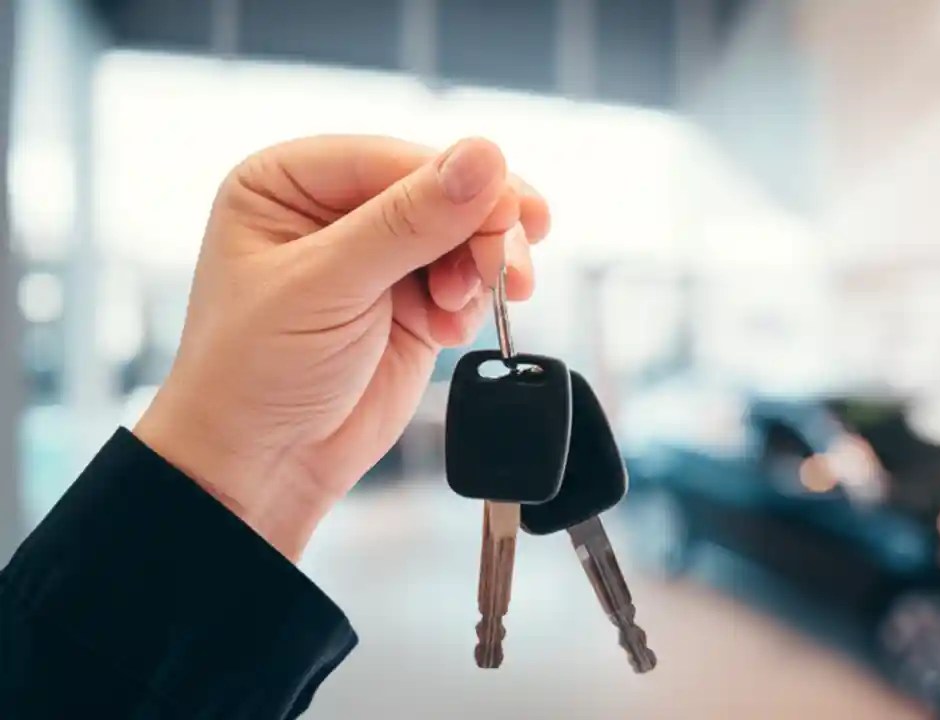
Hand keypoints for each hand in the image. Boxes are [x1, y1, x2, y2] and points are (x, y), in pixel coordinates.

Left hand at [133, 135, 548, 560]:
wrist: (260, 467)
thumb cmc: (254, 372)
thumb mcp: (328, 286)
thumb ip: (409, 221)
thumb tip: (483, 157)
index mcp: (289, 181)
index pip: (393, 158)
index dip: (457, 179)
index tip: (512, 206)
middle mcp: (334, 210)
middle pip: (439, 190)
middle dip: (481, 227)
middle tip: (507, 266)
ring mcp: (377, 257)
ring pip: (463, 234)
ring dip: (481, 268)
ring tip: (460, 306)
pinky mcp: (411, 302)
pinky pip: (468, 280)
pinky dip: (473, 302)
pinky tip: (449, 328)